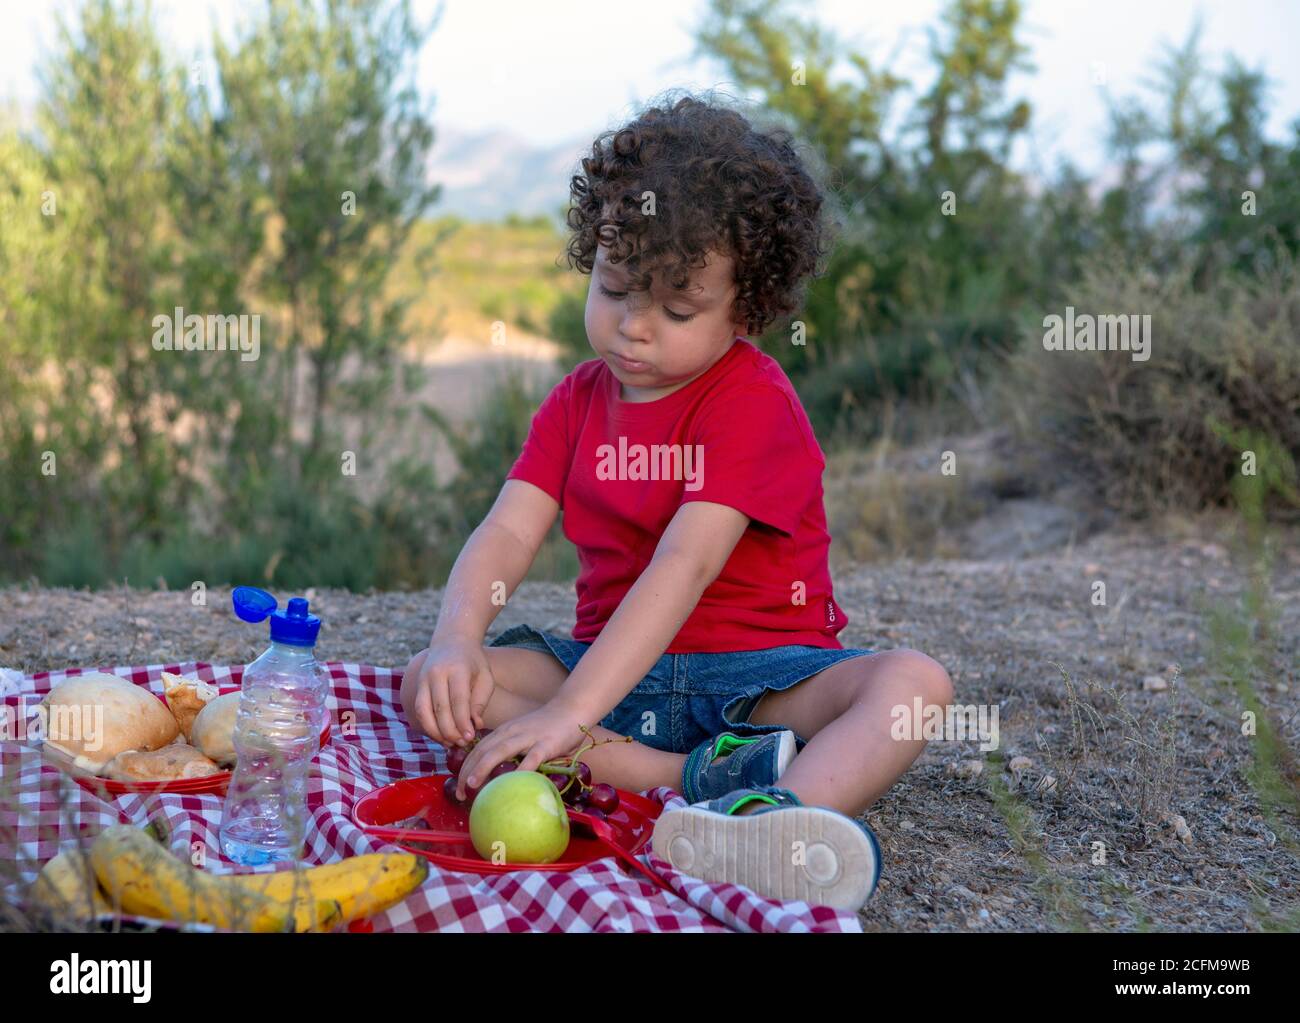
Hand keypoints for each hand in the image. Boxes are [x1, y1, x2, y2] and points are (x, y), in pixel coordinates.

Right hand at [400, 637, 495, 748]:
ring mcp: (423, 678)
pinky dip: (428, 726)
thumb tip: (476, 725)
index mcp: (457, 669)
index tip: (470, 737)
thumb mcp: (485, 677)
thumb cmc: (473, 662)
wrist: (451, 641)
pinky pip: (419, 710)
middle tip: (462, 743)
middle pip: (440, 708)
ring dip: (436, 732)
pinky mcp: (417, 685)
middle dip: (450, 730)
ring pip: (424, 711)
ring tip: (450, 743)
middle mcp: (437, 673)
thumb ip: (481, 701)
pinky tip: (440, 736)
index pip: (458, 700)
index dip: (462, 721)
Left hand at [455, 704, 587, 799]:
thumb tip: (494, 776)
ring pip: (501, 751)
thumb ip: (508, 750)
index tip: (457, 786)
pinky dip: (521, 769)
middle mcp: (511, 733)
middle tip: (459, 792)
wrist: (571, 709)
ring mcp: (528, 737)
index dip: (464, 767)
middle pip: (483, 751)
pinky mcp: (546, 744)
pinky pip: (532, 758)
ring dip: (483, 767)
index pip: (478, 750)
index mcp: (503, 732)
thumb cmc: (545, 727)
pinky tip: (513, 783)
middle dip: (467, 771)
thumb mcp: (521, 736)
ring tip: (472, 784)